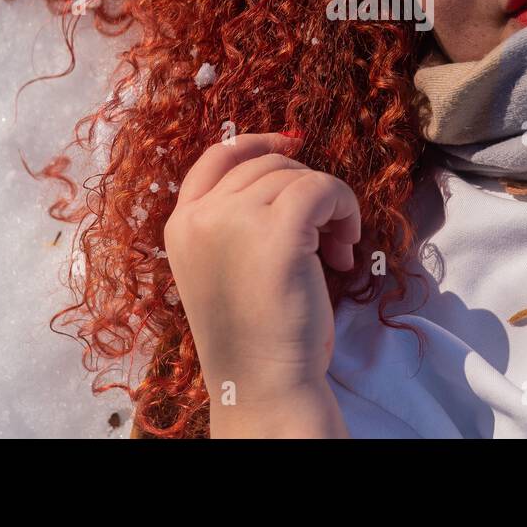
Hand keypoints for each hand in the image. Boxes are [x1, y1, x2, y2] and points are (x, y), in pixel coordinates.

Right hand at [163, 131, 360, 406]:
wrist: (262, 384)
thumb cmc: (255, 335)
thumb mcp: (227, 265)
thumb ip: (238, 220)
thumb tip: (286, 160)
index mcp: (180, 224)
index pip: (216, 156)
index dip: (258, 142)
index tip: (293, 144)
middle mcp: (200, 216)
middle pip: (265, 164)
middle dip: (305, 188)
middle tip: (325, 236)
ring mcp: (233, 220)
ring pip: (298, 176)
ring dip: (330, 206)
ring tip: (336, 252)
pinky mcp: (275, 232)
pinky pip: (322, 188)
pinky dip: (345, 208)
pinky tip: (346, 250)